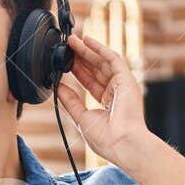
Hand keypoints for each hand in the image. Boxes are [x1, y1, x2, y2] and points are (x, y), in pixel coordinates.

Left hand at [56, 32, 184, 184]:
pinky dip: (100, 49)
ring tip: (72, 40)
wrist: (122, 144)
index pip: (90, 82)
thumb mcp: (81, 118)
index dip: (77, 71)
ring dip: (88, 50)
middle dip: (81, 57)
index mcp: (107, 103)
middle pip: (96, 69)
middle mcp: (116, 92)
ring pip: (103, 62)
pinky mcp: (127, 79)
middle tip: (66, 46)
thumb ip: (70, 101)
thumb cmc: (106, 139)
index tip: (64, 62)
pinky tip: (88, 41)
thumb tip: (58, 87)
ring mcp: (122, 85)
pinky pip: (113, 59)